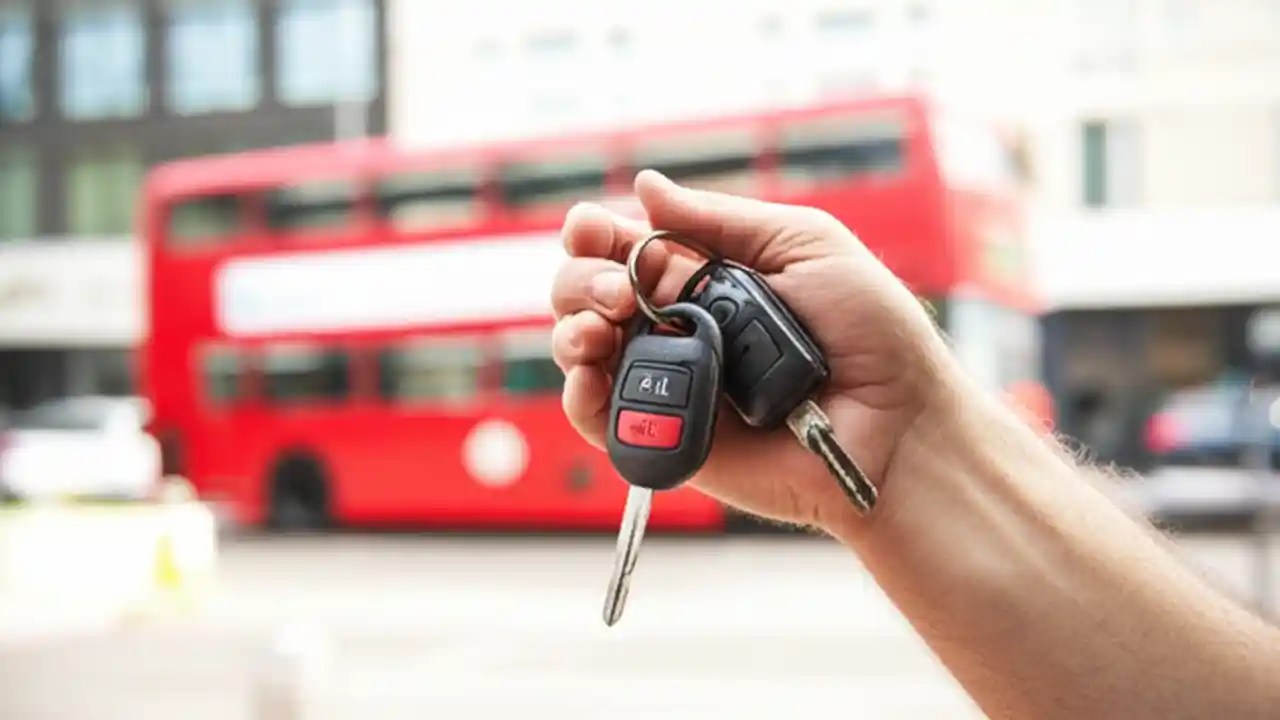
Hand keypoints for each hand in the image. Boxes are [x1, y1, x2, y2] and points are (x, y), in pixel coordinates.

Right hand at [551, 171, 953, 533]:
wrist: (899, 423)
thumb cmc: (872, 332)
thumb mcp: (804, 243)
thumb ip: (719, 220)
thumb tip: (644, 186)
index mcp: (706, 275)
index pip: (625, 247)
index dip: (594, 234)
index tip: (591, 230)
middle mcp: (678, 326)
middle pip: (590, 292)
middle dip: (583, 280)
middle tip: (619, 290)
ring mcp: (671, 383)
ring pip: (581, 349)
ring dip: (572, 327)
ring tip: (605, 325)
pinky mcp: (669, 438)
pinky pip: (599, 418)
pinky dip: (579, 393)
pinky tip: (591, 372)